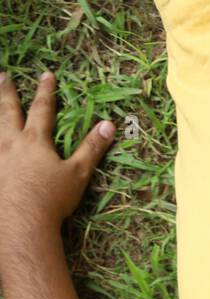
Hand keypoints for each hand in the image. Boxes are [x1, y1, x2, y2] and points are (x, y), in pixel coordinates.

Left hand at [0, 70, 114, 239]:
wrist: (21, 223)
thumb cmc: (52, 200)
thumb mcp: (77, 174)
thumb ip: (91, 149)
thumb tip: (109, 125)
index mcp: (35, 141)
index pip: (43, 109)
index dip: (46, 91)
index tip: (47, 75)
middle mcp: (10, 143)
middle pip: (8, 111)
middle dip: (8, 92)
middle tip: (4, 77)